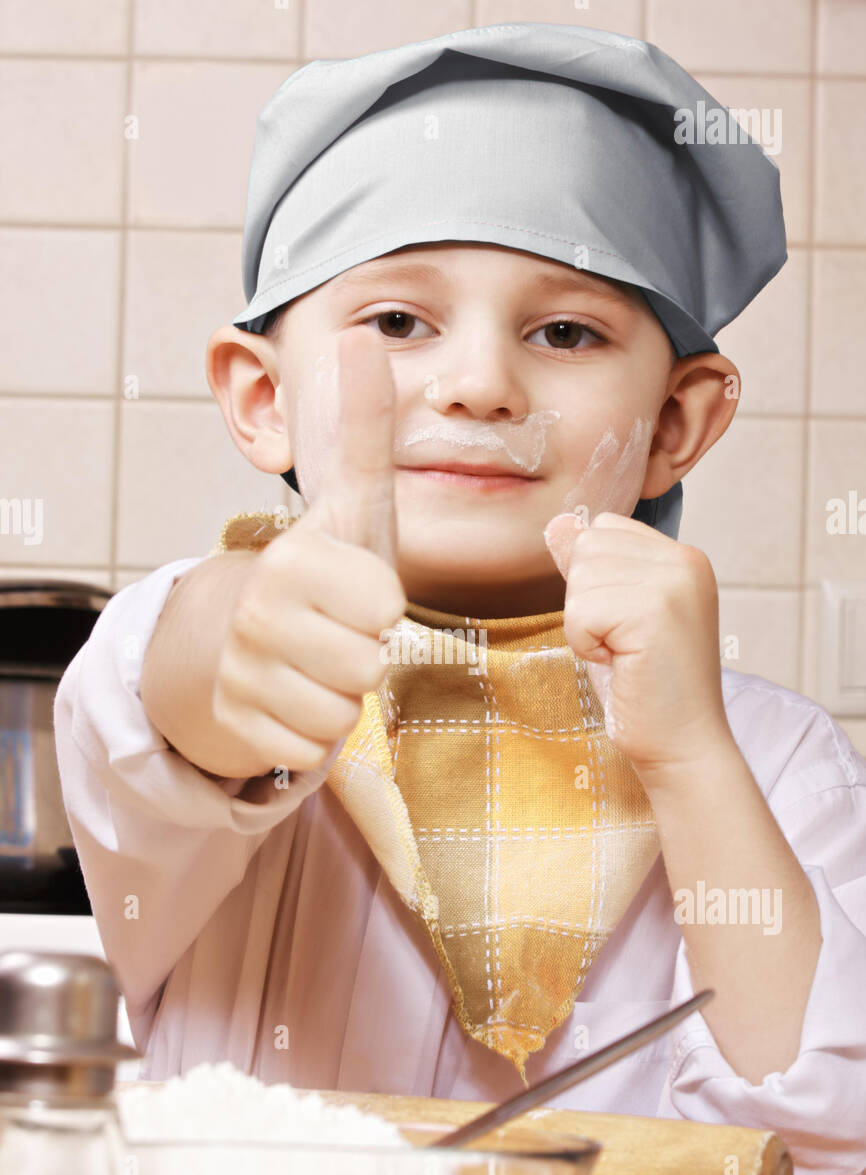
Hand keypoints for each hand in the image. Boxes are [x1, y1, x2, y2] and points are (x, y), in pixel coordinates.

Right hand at [213, 325, 405, 774]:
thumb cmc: (318, 571)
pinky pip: (308, 748)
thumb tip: (362, 331)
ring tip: (316, 663)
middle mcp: (259, 610)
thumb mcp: (349, 504)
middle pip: (365, 666)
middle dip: (361, 655)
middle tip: (335, 632)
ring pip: (338, 712)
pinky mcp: (235, 722)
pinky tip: (291, 696)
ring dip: (338, 695)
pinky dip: (308, 732)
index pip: (382, 607)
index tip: (355, 591)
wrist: (236, 636)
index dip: (381, 606)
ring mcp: (241, 669)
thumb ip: (362, 429)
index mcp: (295, 555)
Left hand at [544, 510, 731, 777]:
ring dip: (586, 626)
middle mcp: (685, 560)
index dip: (596, 581)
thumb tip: (557, 523)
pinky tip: (621, 665)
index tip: (624, 625)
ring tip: (624, 655)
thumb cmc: (646, 689)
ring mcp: (675, 583)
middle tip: (623, 644)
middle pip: (588, 547)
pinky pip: (580, 611)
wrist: (681, 745)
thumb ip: (591, 567)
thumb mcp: (614, 616)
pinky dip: (586, 645)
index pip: (604, 529)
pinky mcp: (656, 611)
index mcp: (682, 557)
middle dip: (587, 602)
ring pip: (580, 579)